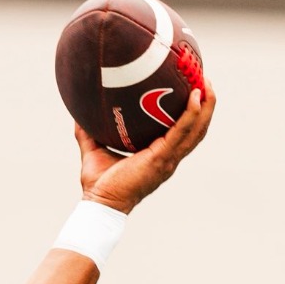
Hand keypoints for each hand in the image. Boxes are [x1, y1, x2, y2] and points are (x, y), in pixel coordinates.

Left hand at [79, 77, 215, 213]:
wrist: (101, 203)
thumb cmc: (99, 183)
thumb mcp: (93, 150)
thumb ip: (88, 133)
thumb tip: (78, 113)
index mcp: (160, 156)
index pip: (183, 133)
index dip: (192, 114)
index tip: (193, 91)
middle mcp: (169, 157)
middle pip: (197, 129)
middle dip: (206, 105)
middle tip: (204, 80)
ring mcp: (169, 159)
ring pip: (197, 129)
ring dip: (206, 106)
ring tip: (206, 83)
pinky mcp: (162, 158)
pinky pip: (182, 132)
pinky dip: (192, 114)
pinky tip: (195, 97)